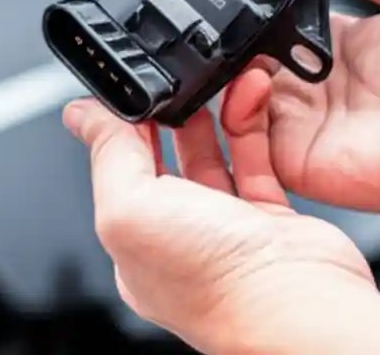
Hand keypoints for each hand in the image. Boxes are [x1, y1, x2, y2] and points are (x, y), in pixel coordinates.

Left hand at [62, 98, 374, 353]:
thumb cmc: (214, 280)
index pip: (117, 172)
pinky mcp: (272, 219)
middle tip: (172, 80)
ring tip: (209, 78)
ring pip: (211, 157)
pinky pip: (256, 160)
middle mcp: (181, 239)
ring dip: (210, 114)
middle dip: (166, 116)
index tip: (131, 90)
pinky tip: (248, 94)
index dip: (121, 128)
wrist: (297, 302)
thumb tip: (82, 115)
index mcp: (135, 245)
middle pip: (164, 161)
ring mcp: (228, 229)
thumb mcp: (131, 207)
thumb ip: (109, 155)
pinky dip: (252, 124)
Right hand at [220, 0, 379, 215]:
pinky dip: (238, 111)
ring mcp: (299, 124)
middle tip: (235, 25)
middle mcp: (310, 86)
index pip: (272, 27)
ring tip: (252, 57)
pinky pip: (245, 139)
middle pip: (245, 61)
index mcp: (331, 47)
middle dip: (232, 42)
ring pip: (234, 98)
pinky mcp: (292, 159)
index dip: (253, 11)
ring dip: (230, 74)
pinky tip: (257, 85)